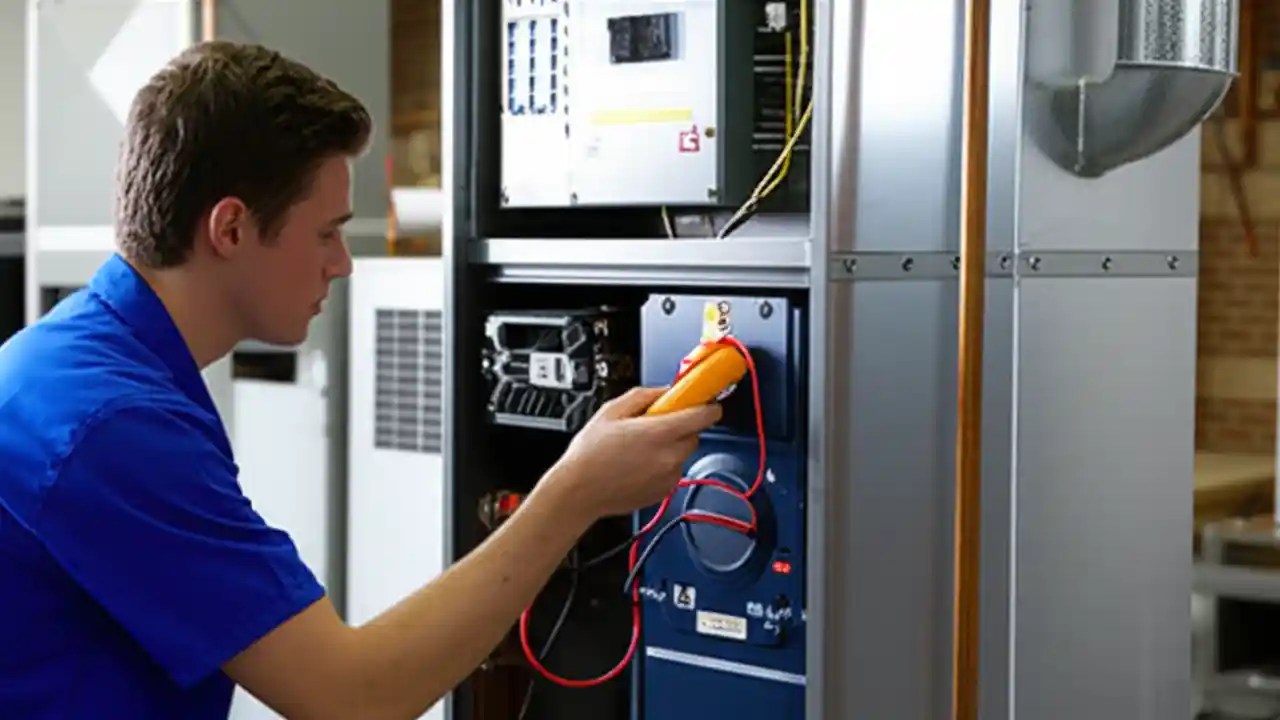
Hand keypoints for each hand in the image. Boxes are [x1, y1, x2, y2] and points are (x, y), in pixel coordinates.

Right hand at [545, 386, 722, 521]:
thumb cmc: (589, 454)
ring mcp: (669, 476)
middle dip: (680, 426)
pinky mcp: (665, 491)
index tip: (701, 400)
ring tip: (639, 448)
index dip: (705, 405)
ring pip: (683, 452)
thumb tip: (665, 391)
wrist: (578, 492)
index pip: (705, 415)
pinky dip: (662, 465)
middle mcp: (670, 456)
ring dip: (670, 447)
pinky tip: (638, 464)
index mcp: (660, 433)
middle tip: (654, 424)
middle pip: (695, 433)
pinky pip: (673, 470)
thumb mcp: (612, 411)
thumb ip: (644, 396)